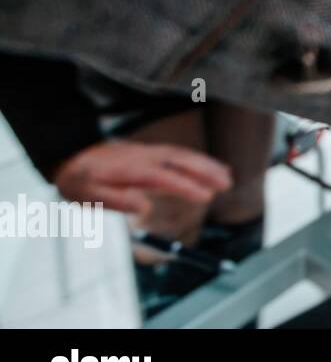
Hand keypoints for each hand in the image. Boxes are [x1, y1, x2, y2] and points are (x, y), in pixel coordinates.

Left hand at [53, 141, 231, 215]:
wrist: (71, 153)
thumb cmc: (80, 180)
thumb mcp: (88, 195)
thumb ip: (115, 201)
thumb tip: (144, 208)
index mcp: (130, 170)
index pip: (164, 177)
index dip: (186, 186)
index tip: (206, 196)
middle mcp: (145, 157)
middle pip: (180, 160)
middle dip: (206, 171)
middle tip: (227, 184)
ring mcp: (150, 152)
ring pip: (183, 154)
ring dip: (206, 164)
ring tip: (227, 177)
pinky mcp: (152, 153)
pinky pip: (180, 153)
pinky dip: (198, 159)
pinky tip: (210, 168)